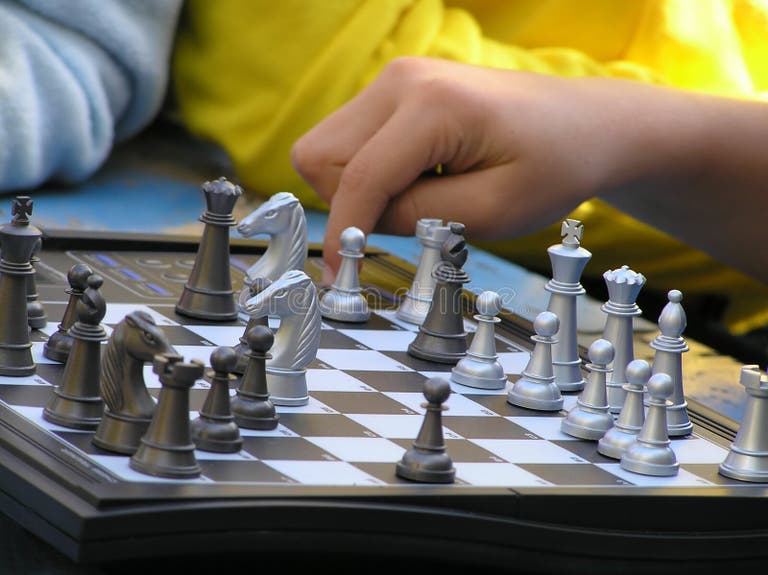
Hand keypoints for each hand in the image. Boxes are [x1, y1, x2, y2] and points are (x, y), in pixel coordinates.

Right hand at [291, 56, 767, 283]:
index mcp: (433, 105)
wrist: (582, 125)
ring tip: (420, 196)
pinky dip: (371, 171)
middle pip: (322, 156)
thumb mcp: (491, 212)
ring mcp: (397, 78)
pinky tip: (418, 175)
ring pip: (328, 148)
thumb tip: (358, 224)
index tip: (336, 277)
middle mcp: (403, 79)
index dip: (343, 235)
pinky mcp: (397, 89)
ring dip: (359, 187)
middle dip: (349, 204)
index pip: (359, 178)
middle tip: (404, 223)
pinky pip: (350, 140)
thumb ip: (415, 219)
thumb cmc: (553, 166)